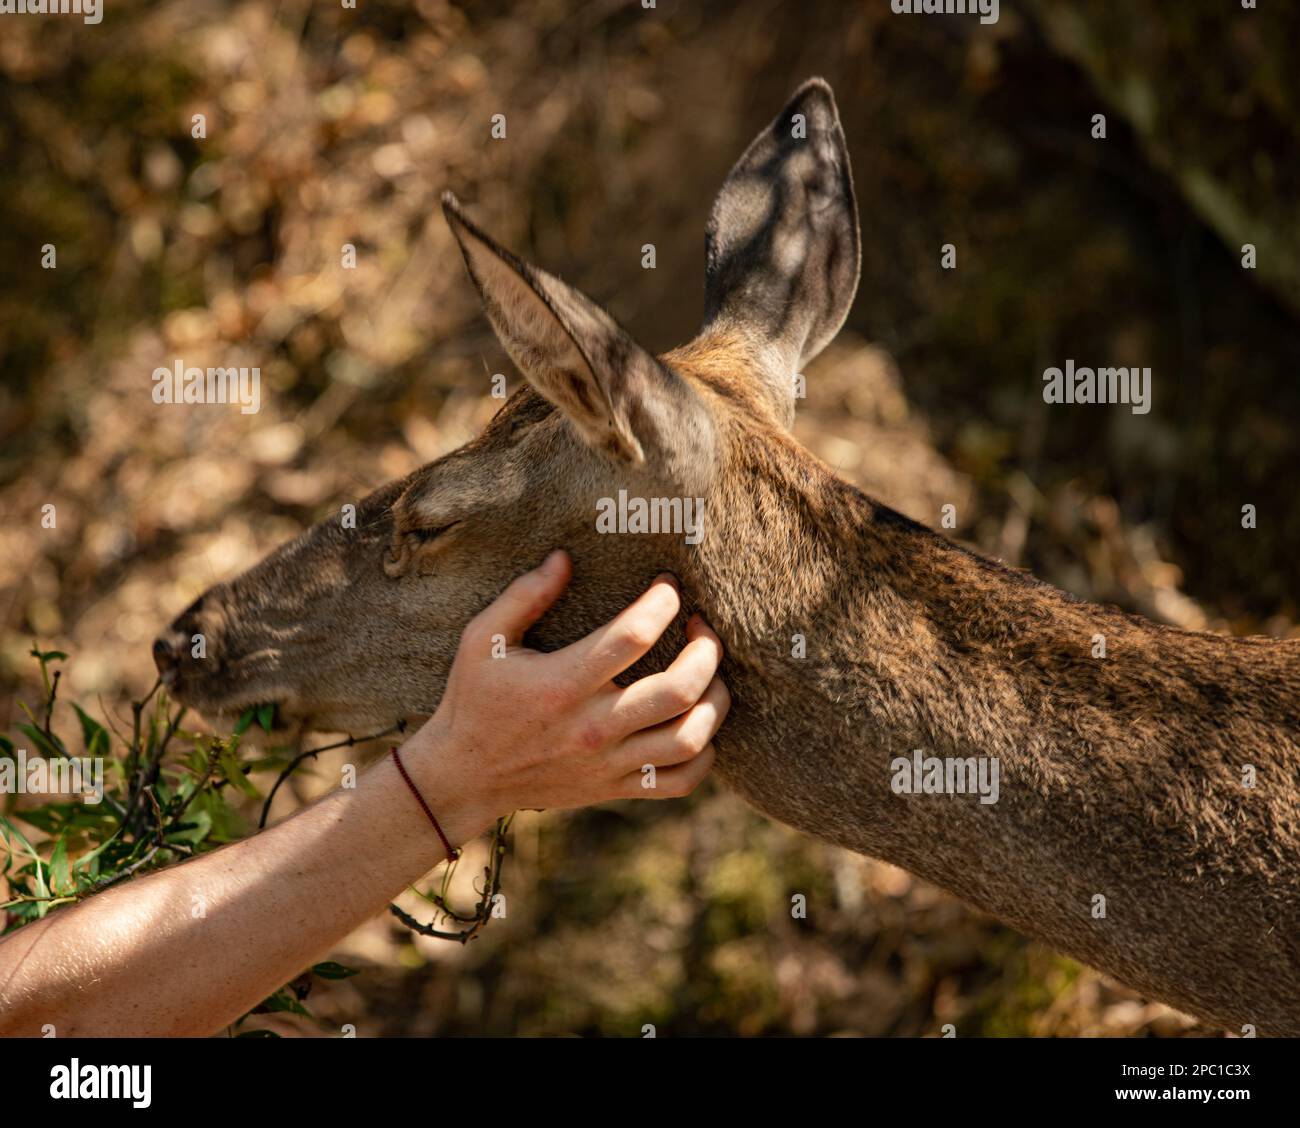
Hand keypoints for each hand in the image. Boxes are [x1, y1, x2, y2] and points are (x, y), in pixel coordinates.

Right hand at [410, 549, 728, 828]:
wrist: (463, 777)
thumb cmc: (474, 699)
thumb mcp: (482, 639)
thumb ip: (524, 596)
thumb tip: (565, 558)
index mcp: (562, 683)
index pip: (633, 636)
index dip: (662, 602)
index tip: (668, 585)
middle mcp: (592, 726)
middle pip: (679, 689)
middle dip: (706, 649)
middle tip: (701, 626)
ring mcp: (607, 762)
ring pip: (690, 737)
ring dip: (715, 700)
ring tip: (710, 672)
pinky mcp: (615, 788)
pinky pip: (681, 780)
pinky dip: (704, 752)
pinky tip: (696, 721)